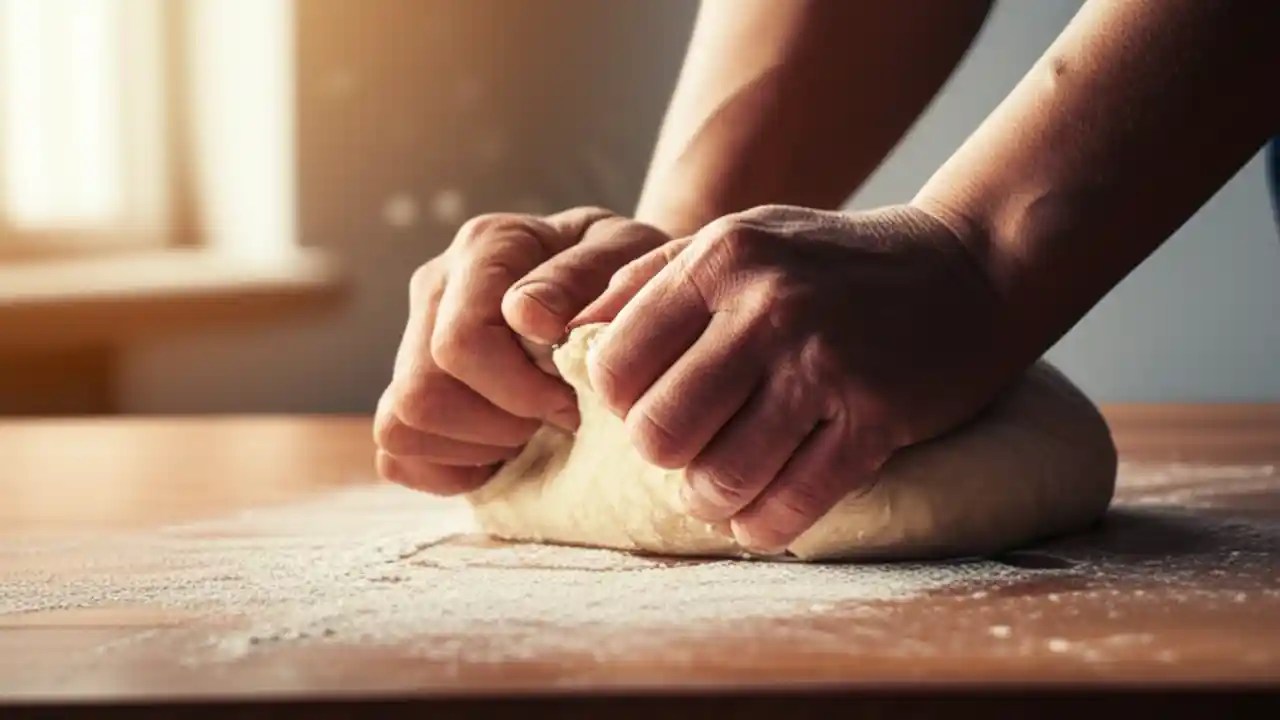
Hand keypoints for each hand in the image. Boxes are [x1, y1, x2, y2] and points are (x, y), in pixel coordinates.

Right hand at [375, 207, 667, 494]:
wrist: (616, 284)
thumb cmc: (624, 274)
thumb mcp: (629, 255)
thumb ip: (582, 277)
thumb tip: (526, 315)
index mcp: (484, 247)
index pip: (461, 343)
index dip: (521, 391)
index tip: (573, 398)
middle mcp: (436, 286)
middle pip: (422, 393)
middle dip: (500, 424)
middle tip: (554, 416)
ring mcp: (413, 338)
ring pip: (402, 425)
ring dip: (475, 445)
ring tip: (529, 426)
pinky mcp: (407, 386)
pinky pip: (397, 453)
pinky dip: (449, 468)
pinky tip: (500, 450)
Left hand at [575, 204, 1015, 552]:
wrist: (968, 266)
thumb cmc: (830, 263)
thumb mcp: (739, 238)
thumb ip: (649, 279)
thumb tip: (563, 332)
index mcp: (720, 259)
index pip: (615, 363)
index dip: (617, 402)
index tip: (646, 405)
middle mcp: (767, 308)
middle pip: (658, 430)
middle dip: (661, 457)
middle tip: (684, 452)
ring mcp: (824, 365)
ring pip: (720, 477)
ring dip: (710, 500)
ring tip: (719, 487)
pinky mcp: (876, 418)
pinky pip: (792, 504)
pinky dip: (763, 524)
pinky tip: (761, 512)